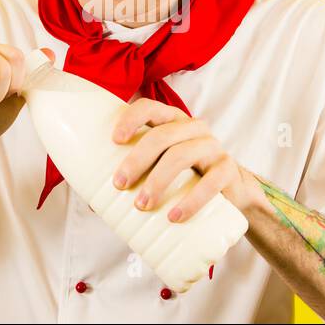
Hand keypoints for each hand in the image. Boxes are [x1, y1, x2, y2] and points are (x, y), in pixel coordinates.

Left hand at [110, 98, 264, 221]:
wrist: (232, 193)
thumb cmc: (187, 178)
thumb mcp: (162, 168)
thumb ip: (135, 177)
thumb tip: (92, 203)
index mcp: (173, 121)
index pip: (150, 108)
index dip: (131, 119)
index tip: (114, 140)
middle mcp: (194, 129)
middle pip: (162, 135)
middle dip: (136, 160)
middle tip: (120, 185)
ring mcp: (213, 148)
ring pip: (182, 155)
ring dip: (157, 181)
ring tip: (142, 205)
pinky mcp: (228, 171)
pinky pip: (210, 182)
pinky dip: (190, 201)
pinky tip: (174, 216)